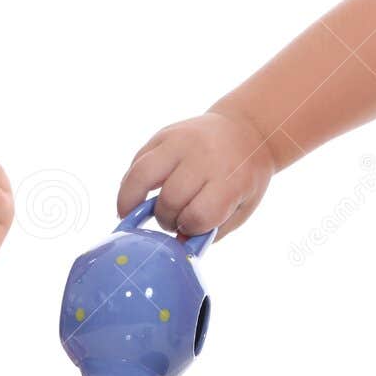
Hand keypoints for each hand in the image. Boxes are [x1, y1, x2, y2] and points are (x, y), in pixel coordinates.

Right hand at [116, 108, 275, 239]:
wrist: (246, 130)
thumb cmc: (243, 176)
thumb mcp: (242, 207)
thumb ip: (212, 230)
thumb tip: (176, 245)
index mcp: (229, 179)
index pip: (198, 215)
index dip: (189, 229)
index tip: (189, 229)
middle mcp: (203, 157)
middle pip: (169, 199)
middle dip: (165, 219)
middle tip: (170, 221)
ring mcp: (180, 142)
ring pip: (141, 176)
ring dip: (132, 201)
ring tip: (130, 213)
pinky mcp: (163, 134)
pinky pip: (136, 162)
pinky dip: (130, 183)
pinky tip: (135, 195)